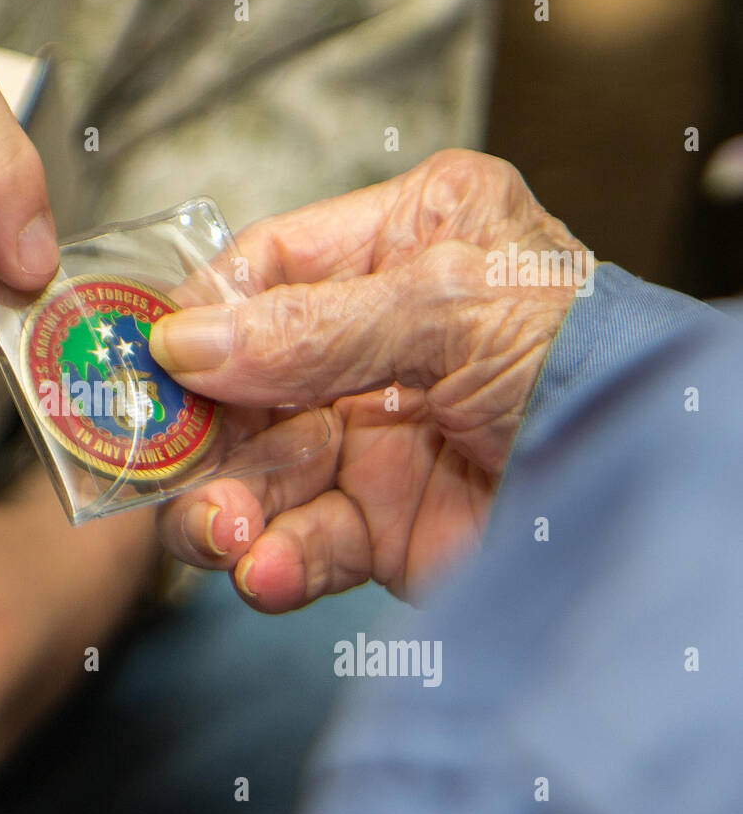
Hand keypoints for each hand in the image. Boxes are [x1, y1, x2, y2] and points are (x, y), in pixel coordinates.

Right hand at [150, 150, 588, 610]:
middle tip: (166, 463)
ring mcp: (370, 437)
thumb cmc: (591, 355)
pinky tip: (266, 569)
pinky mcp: (379, 524)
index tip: (153, 359)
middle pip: (239, 383)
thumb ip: (313, 326)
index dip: (202, 315)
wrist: (660, 483)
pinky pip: (299, 542)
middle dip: (205, 432)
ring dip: (224, 508)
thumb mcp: (451, 305)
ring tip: (223, 534)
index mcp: (400, 244)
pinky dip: (273, 562)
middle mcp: (372, 340)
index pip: (265, 269)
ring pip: (254, 472)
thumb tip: (185, 343)